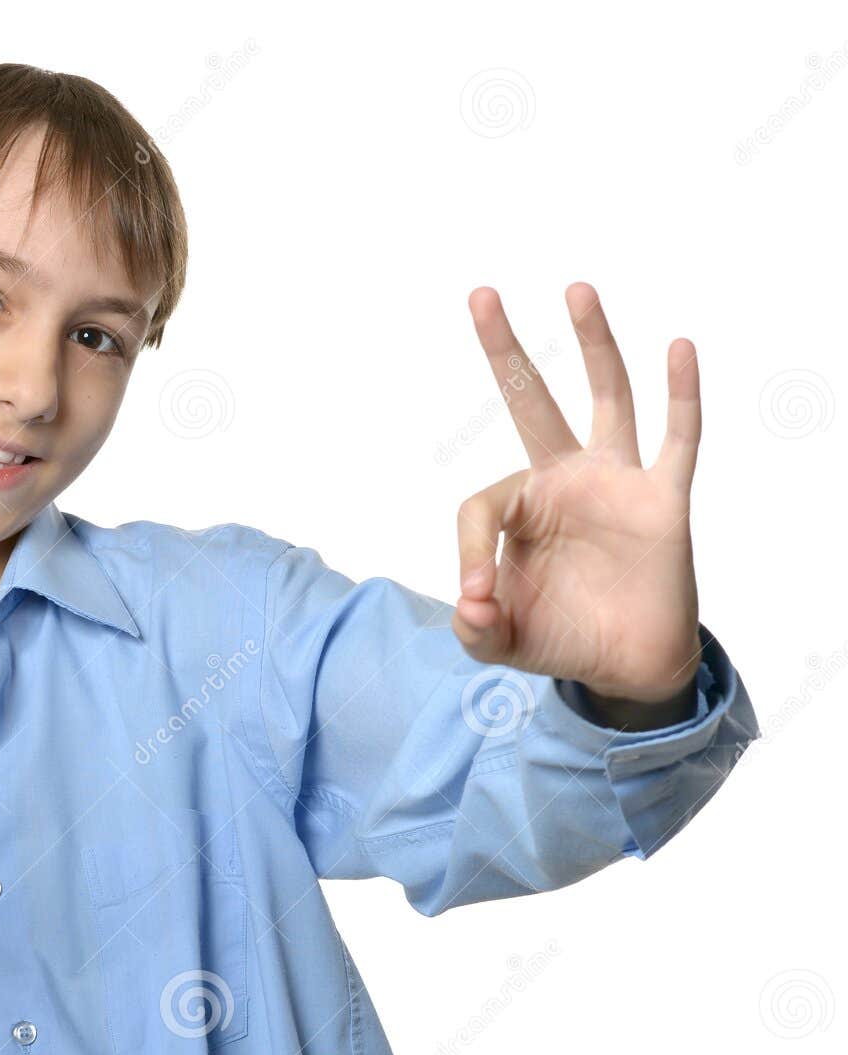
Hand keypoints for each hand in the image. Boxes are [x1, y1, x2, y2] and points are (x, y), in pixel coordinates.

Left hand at [449, 283, 701, 705]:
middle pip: (531, 401)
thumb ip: (473, 627)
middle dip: (505, 352)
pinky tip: (678, 350)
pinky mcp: (663, 501)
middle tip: (480, 295)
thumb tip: (471, 602)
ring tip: (575, 290)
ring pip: (605, 398)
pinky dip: (681, 396)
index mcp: (520, 507)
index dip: (471, 553)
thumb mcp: (499, 639)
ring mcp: (615, 482)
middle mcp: (565, 480)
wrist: (624, 666)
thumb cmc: (558, 637)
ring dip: (593, 344)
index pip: (481, 506)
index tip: (479, 600)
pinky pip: (677, 440)